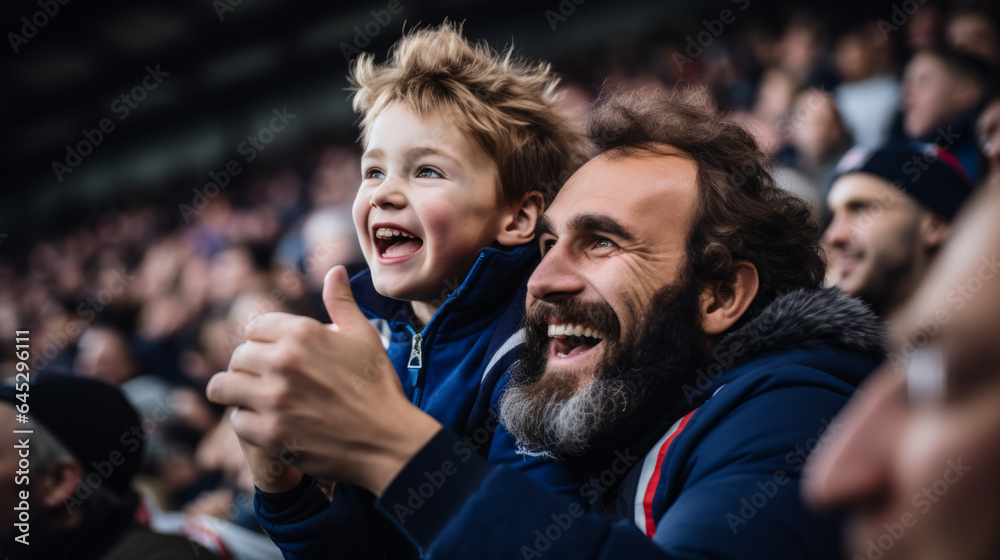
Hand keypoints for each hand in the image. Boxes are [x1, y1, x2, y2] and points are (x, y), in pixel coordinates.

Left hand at [206, 266, 441, 494]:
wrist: (388, 441)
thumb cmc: (379, 386)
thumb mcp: (365, 337)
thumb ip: (341, 302)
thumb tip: (334, 271)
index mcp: (302, 332)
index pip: (255, 328)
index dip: (263, 341)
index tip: (274, 354)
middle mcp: (282, 361)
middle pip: (237, 356)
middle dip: (249, 367)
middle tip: (267, 380)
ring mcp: (273, 399)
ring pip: (223, 386)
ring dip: (236, 392)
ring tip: (254, 399)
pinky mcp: (269, 433)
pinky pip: (236, 421)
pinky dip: (250, 423)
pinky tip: (269, 424)